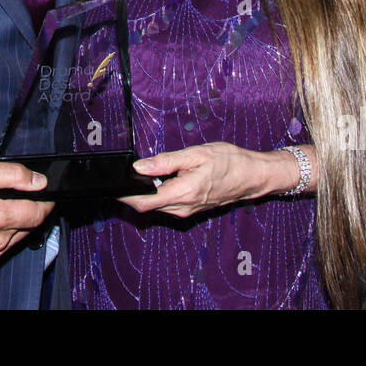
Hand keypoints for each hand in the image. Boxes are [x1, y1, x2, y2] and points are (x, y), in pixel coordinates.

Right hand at [0, 158, 52, 259]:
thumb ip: (14, 175)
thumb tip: (39, 182)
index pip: (37, 213)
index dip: (46, 200)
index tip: (44, 190)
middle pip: (31, 224)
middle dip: (31, 207)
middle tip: (17, 191)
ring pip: (21, 234)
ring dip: (20, 218)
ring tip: (2, 201)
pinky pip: (8, 242)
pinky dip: (8, 229)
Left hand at [118, 142, 306, 218]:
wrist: (252, 176)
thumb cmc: (229, 162)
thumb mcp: (196, 154)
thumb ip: (166, 161)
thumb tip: (140, 166)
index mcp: (182, 193)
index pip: (143, 202)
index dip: (124, 196)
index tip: (113, 185)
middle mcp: (183, 207)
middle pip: (147, 206)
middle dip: (132, 192)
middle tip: (125, 173)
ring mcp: (187, 211)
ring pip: (156, 206)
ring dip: (146, 193)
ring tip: (143, 173)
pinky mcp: (191, 209)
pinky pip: (167, 205)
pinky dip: (159, 194)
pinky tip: (161, 179)